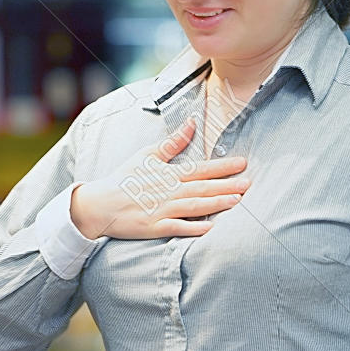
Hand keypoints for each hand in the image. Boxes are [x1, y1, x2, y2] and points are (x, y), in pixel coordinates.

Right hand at [70, 119, 248, 239]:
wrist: (100, 204)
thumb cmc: (124, 179)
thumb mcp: (147, 155)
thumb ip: (173, 142)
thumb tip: (192, 123)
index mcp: (168, 173)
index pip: (201, 168)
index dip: (223, 166)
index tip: (242, 163)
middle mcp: (169, 191)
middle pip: (203, 187)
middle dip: (227, 185)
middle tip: (249, 183)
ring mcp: (162, 210)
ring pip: (195, 206)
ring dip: (216, 203)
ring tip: (237, 201)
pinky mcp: (155, 228)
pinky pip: (178, 228)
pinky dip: (193, 228)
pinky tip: (210, 228)